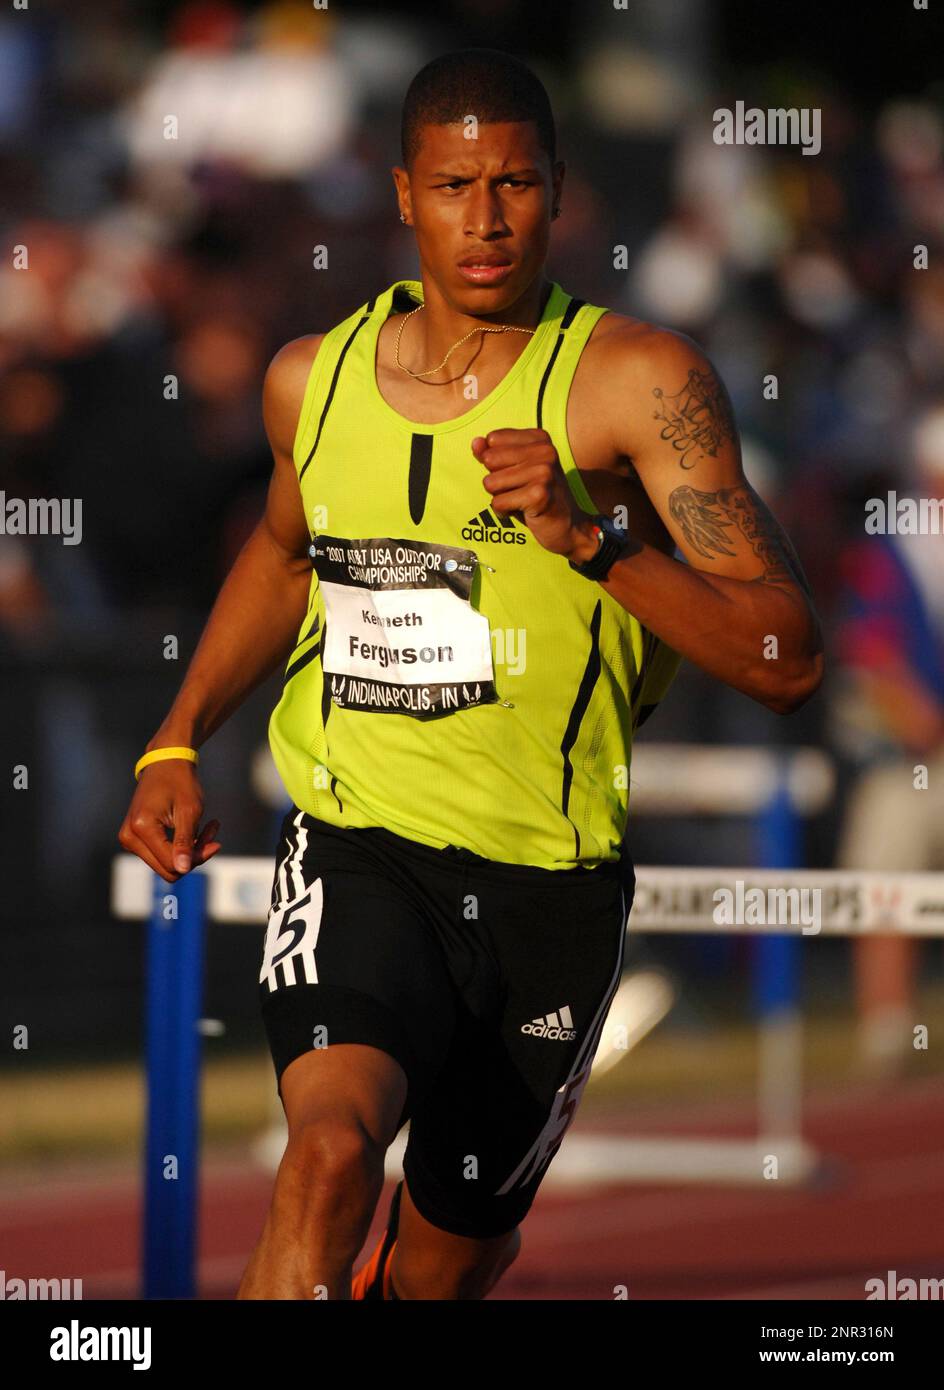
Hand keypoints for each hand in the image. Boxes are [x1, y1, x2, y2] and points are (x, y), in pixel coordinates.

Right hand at [118, 760, 220, 883]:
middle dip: (194, 856)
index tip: (216, 841)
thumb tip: (183, 870)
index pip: (171, 864)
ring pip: (165, 863)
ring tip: (208, 828)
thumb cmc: (181, 782)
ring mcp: (128, 838)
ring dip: (189, 851)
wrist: (166, 761)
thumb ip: (185, 843)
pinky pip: (160, 854)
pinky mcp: (134, 838)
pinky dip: (180, 846)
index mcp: (141, 828)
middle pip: (167, 868)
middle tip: (213, 834)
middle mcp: (129, 836)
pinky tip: (196, 830)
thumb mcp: (189, 811)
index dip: (198, 858)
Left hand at [471, 429, 598, 561]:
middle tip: (519, 490)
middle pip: (490, 460)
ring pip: (491, 483)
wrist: (568, 526)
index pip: (493, 440)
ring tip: (521, 501)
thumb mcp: (514, 471)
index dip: (496, 462)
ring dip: (500, 498)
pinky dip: (504, 512)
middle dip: (496, 481)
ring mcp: (544, 472)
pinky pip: (498, 503)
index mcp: (540, 439)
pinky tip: (524, 513)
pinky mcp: (539, 494)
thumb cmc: (536, 497)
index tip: (517, 473)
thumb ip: (492, 453)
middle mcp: (545, 451)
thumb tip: (475, 442)